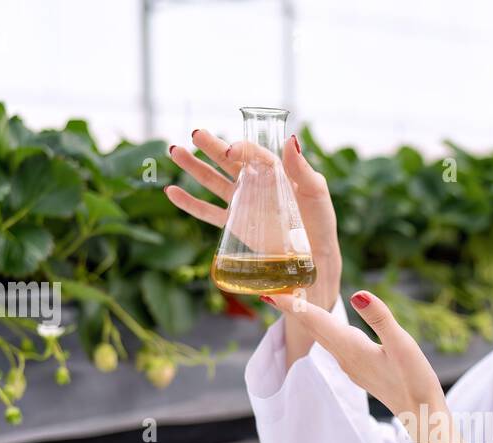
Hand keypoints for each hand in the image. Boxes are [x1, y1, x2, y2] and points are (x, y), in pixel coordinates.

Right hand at [164, 129, 341, 313]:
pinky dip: (189, 203)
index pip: (253, 154)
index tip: (230, 149)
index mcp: (276, 171)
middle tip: (195, 134)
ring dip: (193, 167)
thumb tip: (291, 139)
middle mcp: (256, 183)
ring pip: (213, 181)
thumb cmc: (320, 223)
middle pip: (228, 161)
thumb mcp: (317, 193)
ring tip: (175, 151)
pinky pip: (208, 212)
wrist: (315, 259)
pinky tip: (172, 192)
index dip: (241, 149)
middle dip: (210, 146)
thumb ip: (303, 169)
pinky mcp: (235, 225)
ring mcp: (244, 203)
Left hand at [262, 288, 486, 442]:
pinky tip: (324, 327)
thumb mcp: (402, 344)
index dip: (292, 306)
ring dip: (306, 320)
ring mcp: (350, 366)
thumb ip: (380, 318)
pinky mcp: (359, 369)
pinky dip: (322, 330)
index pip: (315, 321)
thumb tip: (357, 294)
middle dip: (292, 311)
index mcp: (351, 348)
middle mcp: (345, 358)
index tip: (268, 293)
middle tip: (270, 292)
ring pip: (321, 337)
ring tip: (292, 304)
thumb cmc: (415, 381)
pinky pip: (333, 344)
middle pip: (312, 329)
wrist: (422, 416)